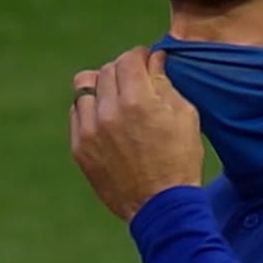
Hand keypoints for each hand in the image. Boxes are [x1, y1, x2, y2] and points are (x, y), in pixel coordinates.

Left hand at [69, 46, 203, 220]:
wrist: (160, 206)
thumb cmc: (180, 160)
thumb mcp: (185, 116)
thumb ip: (165, 83)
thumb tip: (154, 58)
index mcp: (138, 101)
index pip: (128, 59)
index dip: (139, 56)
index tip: (146, 60)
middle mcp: (108, 112)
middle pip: (106, 70)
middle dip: (122, 70)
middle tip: (135, 80)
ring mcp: (89, 131)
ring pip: (84, 87)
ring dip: (102, 87)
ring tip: (116, 98)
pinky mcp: (79, 148)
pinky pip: (77, 113)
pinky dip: (90, 109)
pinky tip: (106, 118)